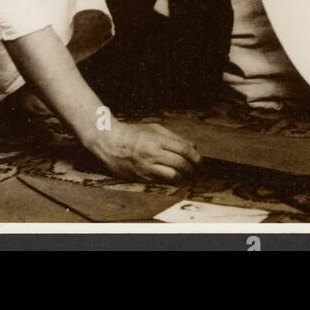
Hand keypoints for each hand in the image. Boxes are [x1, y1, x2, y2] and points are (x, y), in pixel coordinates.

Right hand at [86, 120, 200, 182]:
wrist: (110, 144)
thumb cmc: (134, 133)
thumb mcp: (154, 128)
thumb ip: (174, 137)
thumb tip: (193, 146)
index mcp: (157, 140)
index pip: (183, 149)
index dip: (195, 156)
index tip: (199, 160)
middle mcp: (153, 154)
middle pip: (180, 164)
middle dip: (192, 168)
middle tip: (196, 169)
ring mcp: (147, 167)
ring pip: (173, 176)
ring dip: (184, 177)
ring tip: (187, 175)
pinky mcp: (143, 177)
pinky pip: (162, 181)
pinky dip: (172, 180)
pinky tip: (174, 177)